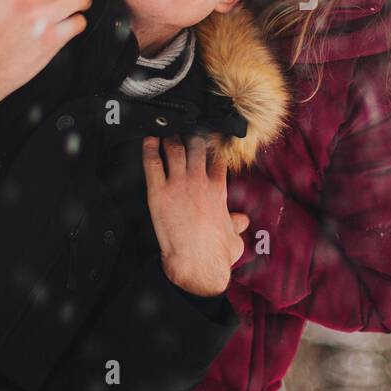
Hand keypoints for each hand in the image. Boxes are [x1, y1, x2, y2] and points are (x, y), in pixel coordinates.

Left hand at [142, 135, 248, 296]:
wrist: (197, 263)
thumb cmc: (216, 253)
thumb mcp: (235, 238)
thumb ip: (237, 225)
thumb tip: (242, 221)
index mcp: (218, 190)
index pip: (217, 160)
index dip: (213, 148)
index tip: (209, 141)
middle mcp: (199, 181)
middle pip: (196, 147)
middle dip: (191, 135)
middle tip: (186, 128)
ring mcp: (179, 184)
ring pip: (174, 149)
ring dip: (170, 136)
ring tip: (166, 128)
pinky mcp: (159, 192)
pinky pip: (152, 163)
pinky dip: (150, 148)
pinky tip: (148, 139)